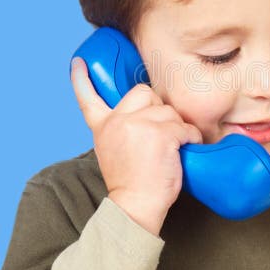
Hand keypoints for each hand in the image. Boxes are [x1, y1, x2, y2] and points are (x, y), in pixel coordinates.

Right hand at [70, 57, 202, 234]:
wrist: (135, 206)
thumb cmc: (130, 183)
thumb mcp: (111, 151)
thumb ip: (120, 130)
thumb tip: (142, 116)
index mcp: (103, 127)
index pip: (88, 98)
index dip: (82, 79)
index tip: (78, 62)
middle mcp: (117, 121)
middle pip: (144, 92)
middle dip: (157, 108)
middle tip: (160, 132)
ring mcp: (139, 126)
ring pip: (168, 110)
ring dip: (177, 126)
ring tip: (174, 147)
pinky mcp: (161, 135)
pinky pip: (185, 126)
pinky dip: (191, 137)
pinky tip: (187, 149)